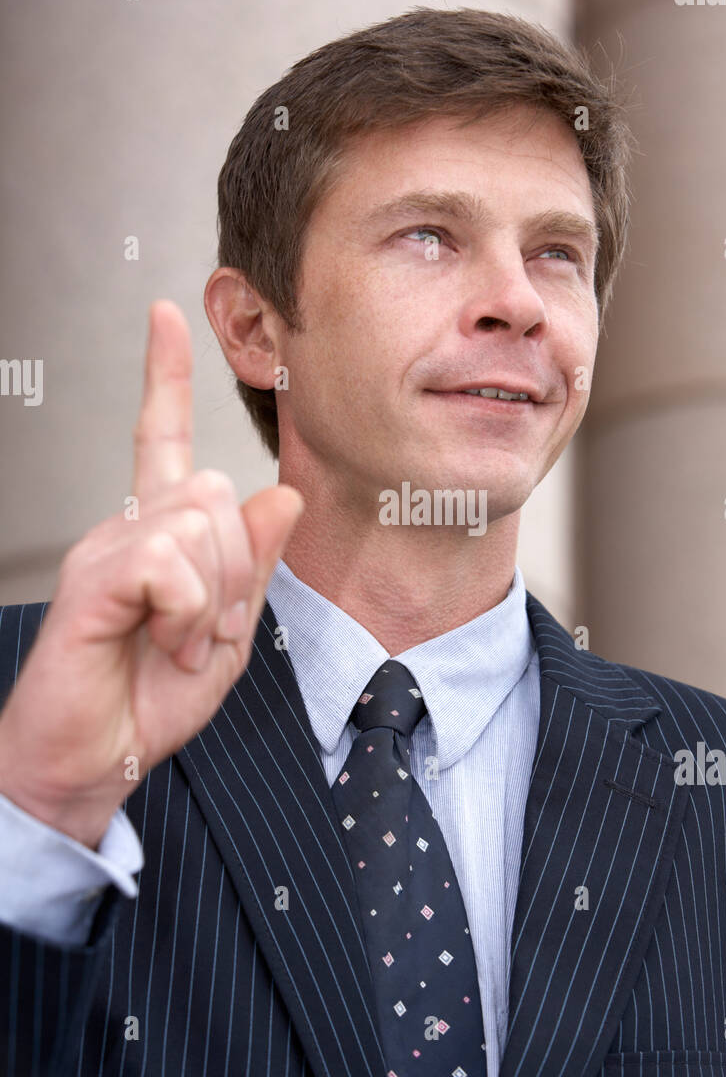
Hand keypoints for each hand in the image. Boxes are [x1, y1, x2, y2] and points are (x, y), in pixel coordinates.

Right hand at [0, 300, 302, 848]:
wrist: (90, 759)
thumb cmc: (146, 700)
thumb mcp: (229, 634)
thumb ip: (255, 567)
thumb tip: (282, 496)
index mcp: (158, 539)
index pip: (163, 440)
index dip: (166, 377)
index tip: (167, 317)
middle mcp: (127, 530)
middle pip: (215, 493)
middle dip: (235, 570)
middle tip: (205, 630)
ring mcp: (106, 550)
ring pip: (198, 523)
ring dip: (212, 599)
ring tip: (178, 641)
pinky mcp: (95, 579)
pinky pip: (169, 562)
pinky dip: (186, 612)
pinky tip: (161, 639)